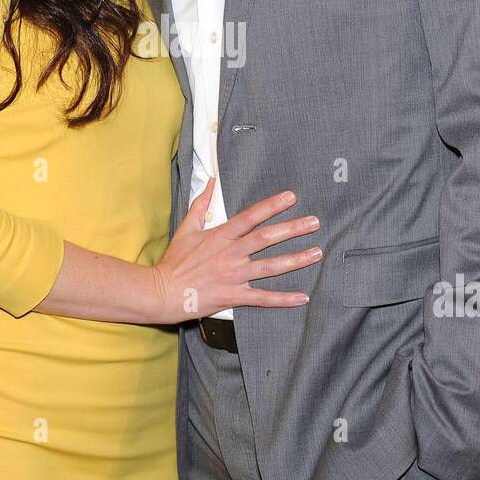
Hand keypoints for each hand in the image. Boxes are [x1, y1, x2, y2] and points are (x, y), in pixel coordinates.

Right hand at [151, 177, 322, 324]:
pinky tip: (302, 297)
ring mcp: (235, 275)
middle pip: (267, 238)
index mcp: (222, 235)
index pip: (251, 216)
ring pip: (271, 266)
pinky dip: (283, 298)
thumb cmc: (175, 260)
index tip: (291, 197)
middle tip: (314, 222)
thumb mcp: (187, 227)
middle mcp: (232, 253)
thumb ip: (200, 203)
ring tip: (317, 253)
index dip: (272, 205)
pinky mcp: (234, 296)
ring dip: (296, 259)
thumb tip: (210, 181)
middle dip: (293, 229)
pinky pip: (263, 298)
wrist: (163, 291)